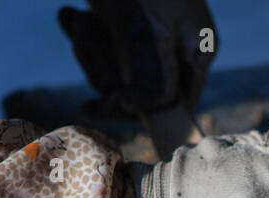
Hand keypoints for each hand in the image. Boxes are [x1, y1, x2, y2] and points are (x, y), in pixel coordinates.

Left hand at [58, 0, 215, 115]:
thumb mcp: (148, 30)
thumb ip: (150, 78)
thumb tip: (141, 112)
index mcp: (196, 53)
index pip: (173, 103)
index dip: (141, 107)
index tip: (113, 100)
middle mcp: (175, 51)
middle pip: (138, 91)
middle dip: (105, 67)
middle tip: (87, 36)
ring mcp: (146, 38)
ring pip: (114, 72)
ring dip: (88, 48)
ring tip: (77, 19)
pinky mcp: (121, 27)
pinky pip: (100, 50)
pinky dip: (82, 33)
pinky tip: (72, 15)